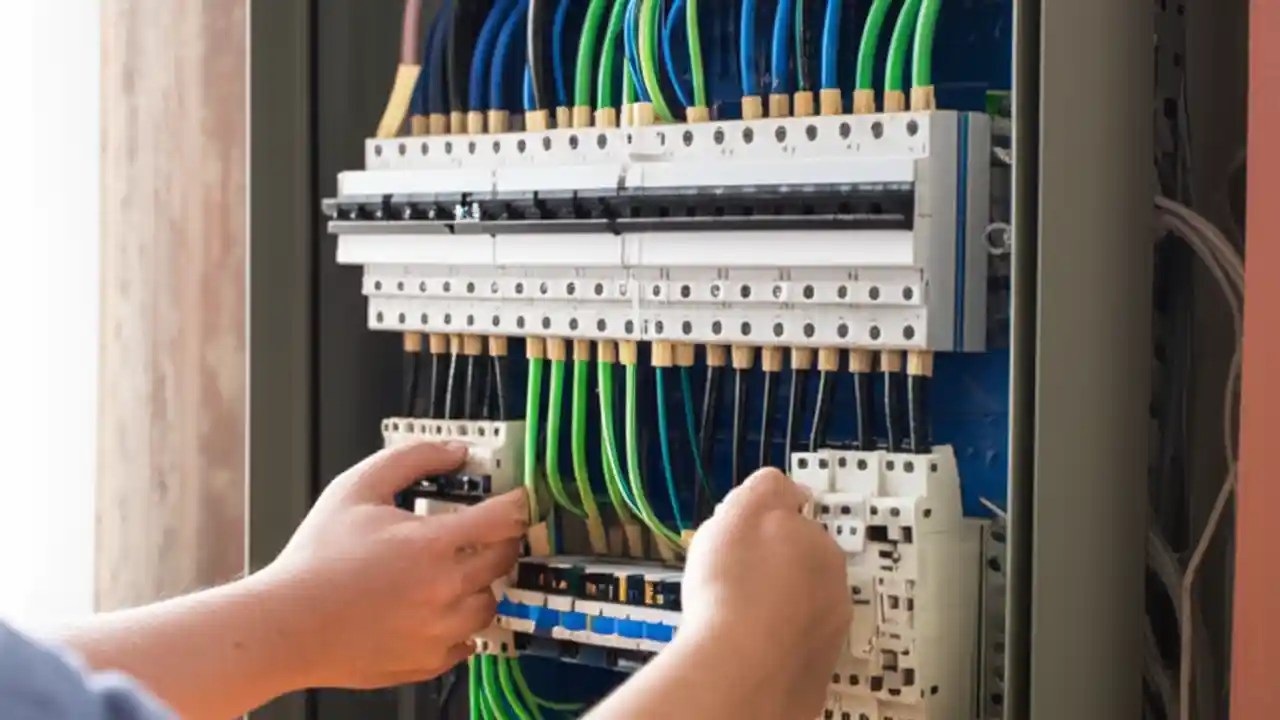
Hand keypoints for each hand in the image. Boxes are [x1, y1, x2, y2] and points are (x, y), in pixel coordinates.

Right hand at [259, 442, 528, 689]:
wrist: (286, 626)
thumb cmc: (316, 560)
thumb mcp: (357, 488)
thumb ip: (410, 459)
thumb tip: (452, 450)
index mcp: (432, 545)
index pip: (505, 517)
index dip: (518, 502)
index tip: (518, 498)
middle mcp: (446, 590)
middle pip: (505, 558)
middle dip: (499, 539)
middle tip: (482, 532)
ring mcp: (441, 630)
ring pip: (490, 601)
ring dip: (480, 584)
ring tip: (450, 574)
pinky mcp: (430, 660)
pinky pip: (468, 641)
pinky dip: (459, 624)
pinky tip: (434, 610)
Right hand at [680, 468, 849, 715]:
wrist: (739, 669)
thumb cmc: (734, 587)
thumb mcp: (743, 509)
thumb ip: (766, 489)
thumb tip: (781, 486)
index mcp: (820, 545)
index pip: (797, 523)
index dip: (762, 527)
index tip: (735, 539)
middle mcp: (834, 587)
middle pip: (801, 566)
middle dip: (772, 567)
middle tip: (731, 578)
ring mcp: (828, 633)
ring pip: (800, 608)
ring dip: (775, 607)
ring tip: (735, 616)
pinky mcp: (814, 674)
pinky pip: (792, 647)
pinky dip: (774, 643)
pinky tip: (747, 645)